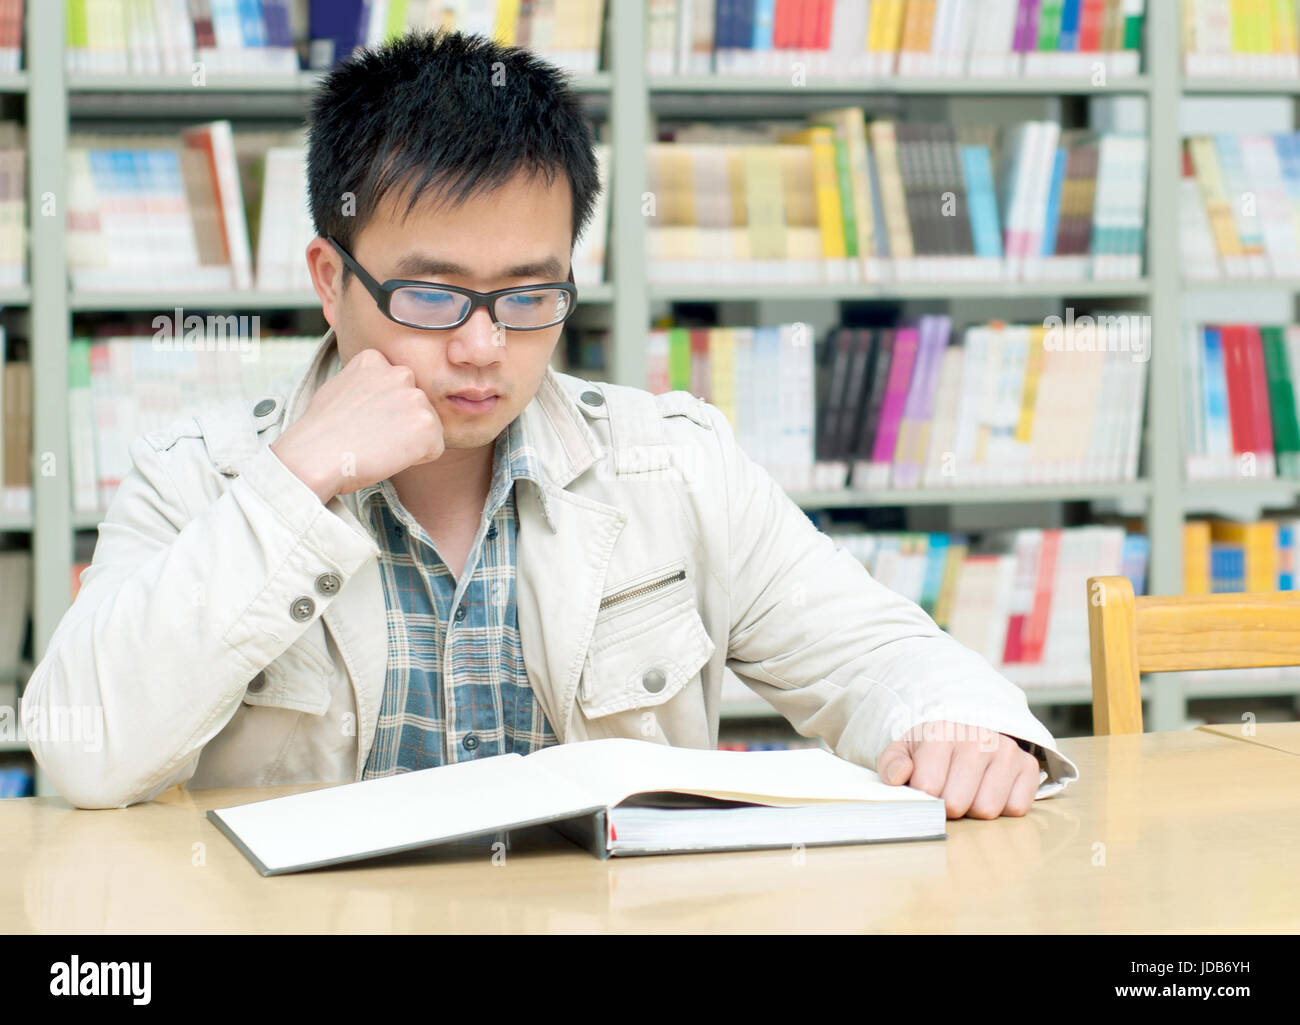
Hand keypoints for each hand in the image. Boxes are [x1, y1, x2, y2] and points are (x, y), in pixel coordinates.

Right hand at [271, 347, 445, 503]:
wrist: (316, 455)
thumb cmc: (320, 431)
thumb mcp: (338, 388)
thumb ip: (365, 383)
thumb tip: (375, 393)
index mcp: (375, 360)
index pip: (396, 387)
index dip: (382, 411)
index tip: (361, 420)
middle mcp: (400, 372)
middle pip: (415, 405)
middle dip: (401, 424)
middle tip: (371, 436)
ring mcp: (415, 397)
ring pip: (427, 426)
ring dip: (409, 441)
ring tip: (378, 446)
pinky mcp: (427, 424)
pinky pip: (434, 448)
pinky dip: (417, 459)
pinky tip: (389, 456)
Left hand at [876, 721, 1041, 819]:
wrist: (968, 724)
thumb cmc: (931, 744)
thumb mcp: (904, 747)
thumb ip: (892, 763)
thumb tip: (898, 777)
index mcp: (942, 732)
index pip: (928, 787)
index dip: (923, 797)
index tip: (923, 788)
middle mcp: (979, 738)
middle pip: (957, 803)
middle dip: (947, 805)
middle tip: (945, 790)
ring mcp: (1007, 751)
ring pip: (987, 809)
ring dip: (974, 808)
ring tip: (967, 788)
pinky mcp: (1029, 765)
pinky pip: (1016, 808)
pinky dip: (1002, 806)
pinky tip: (990, 787)